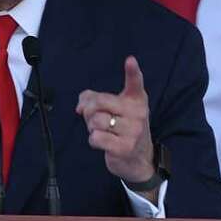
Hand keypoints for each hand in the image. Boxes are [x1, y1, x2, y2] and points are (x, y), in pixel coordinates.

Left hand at [76, 56, 155, 185]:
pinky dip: (93, 140)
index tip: (130, 61)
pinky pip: (96, 137)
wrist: (139, 160)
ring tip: (102, 130)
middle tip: (94, 118)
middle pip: (100, 102)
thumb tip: (80, 106)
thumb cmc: (123, 129)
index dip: (132, 71)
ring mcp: (132, 131)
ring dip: (92, 127)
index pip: (135, 83)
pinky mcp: (123, 147)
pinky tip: (103, 142)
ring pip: (96, 121)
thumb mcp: (115, 110)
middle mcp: (138, 113)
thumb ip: (94, 99)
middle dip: (89, 110)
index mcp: (137, 100)